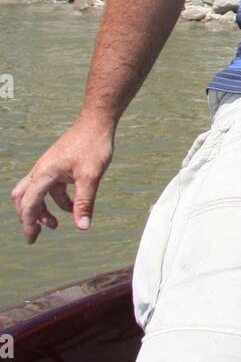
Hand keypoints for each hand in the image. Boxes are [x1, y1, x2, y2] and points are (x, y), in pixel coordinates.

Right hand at [11, 118, 113, 242]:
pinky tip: (71, 206)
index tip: (32, 238)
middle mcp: (41, 170)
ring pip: (35, 192)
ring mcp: (48, 167)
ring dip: (42, 210)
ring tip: (55, 224)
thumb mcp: (91, 177)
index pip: (30, 203)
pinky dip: (55, 200)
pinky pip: (49, 187)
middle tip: (35, 235)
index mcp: (45, 173)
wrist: (96, 122)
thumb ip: (84, 203)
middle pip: (23, 198)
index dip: (29, 223)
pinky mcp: (56, 165)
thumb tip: (82, 227)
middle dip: (27, 217)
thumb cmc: (93, 146)